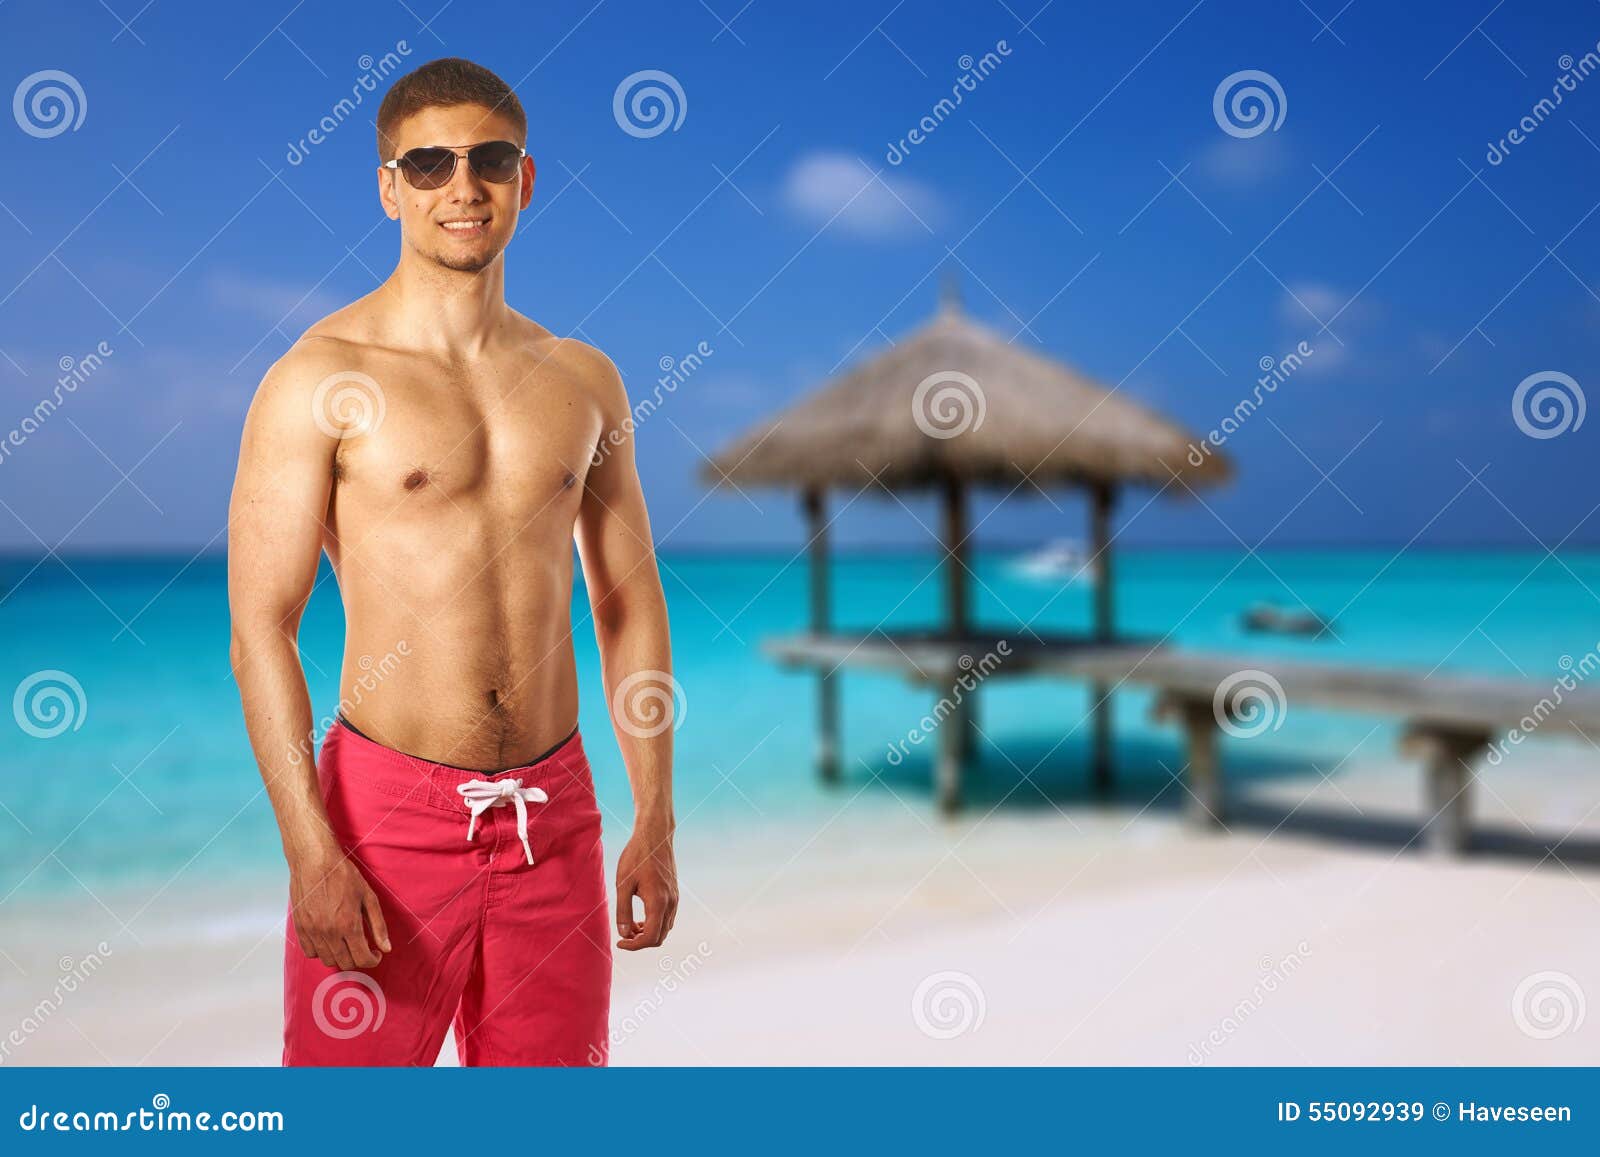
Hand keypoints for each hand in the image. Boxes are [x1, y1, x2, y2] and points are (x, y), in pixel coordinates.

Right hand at [289, 851, 390, 969]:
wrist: (314, 861)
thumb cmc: (343, 875)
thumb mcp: (368, 896)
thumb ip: (378, 925)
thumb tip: (386, 948)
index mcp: (348, 925)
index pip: (362, 959)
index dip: (372, 960)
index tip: (376, 953)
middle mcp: (329, 932)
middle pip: (345, 963)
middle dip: (358, 958)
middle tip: (363, 947)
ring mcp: (312, 932)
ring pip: (327, 960)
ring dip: (340, 956)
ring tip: (347, 942)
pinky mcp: (300, 928)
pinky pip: (310, 952)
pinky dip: (321, 951)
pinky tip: (330, 938)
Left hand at [615, 826, 676, 949]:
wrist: (654, 835)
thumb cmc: (636, 857)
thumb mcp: (623, 884)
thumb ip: (623, 911)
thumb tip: (623, 934)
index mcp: (658, 903)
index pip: (650, 938)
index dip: (634, 946)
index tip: (619, 943)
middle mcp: (670, 903)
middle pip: (659, 937)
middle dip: (641, 941)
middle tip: (623, 934)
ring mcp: (674, 898)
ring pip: (665, 928)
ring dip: (648, 933)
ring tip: (630, 924)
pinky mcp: (674, 893)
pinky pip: (667, 917)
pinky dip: (655, 923)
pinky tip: (641, 915)